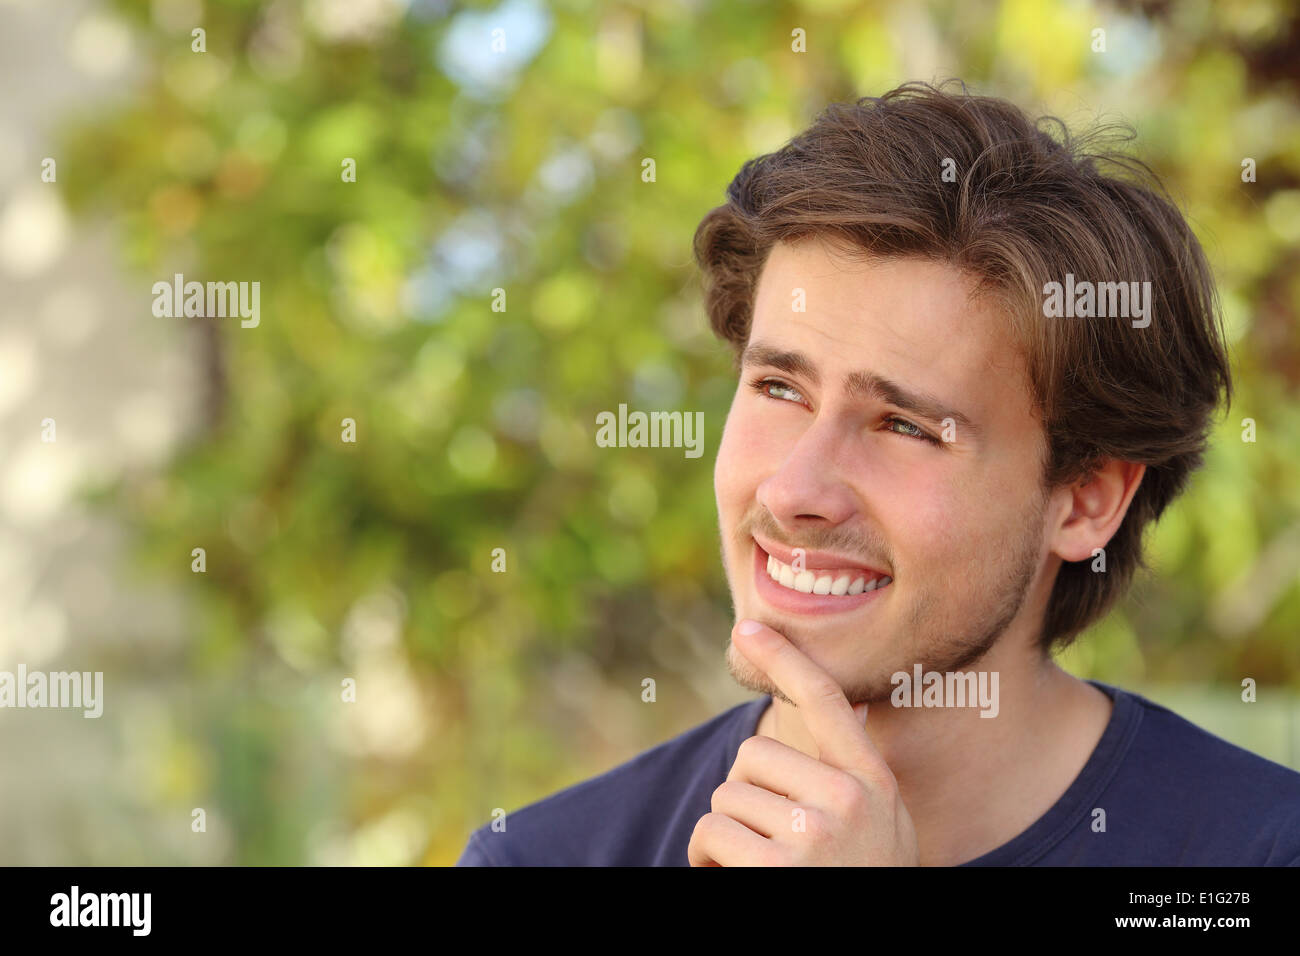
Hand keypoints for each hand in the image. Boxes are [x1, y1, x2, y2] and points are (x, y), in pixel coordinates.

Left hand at [687, 618, 918, 865]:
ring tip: (761, 870)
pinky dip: (706, 860)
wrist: (874, 945)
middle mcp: (849, 798)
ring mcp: (815, 832)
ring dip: (726, 837)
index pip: (827, 701)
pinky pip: (711, 832)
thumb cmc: (866, 882)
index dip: (786, 659)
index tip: (746, 630)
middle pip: (753, 758)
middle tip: (769, 845)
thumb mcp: (883, 826)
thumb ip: (859, 774)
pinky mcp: (780, 866)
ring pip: (727, 797)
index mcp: (873, 782)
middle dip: (745, 799)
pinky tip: (734, 880)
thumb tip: (848, 706)